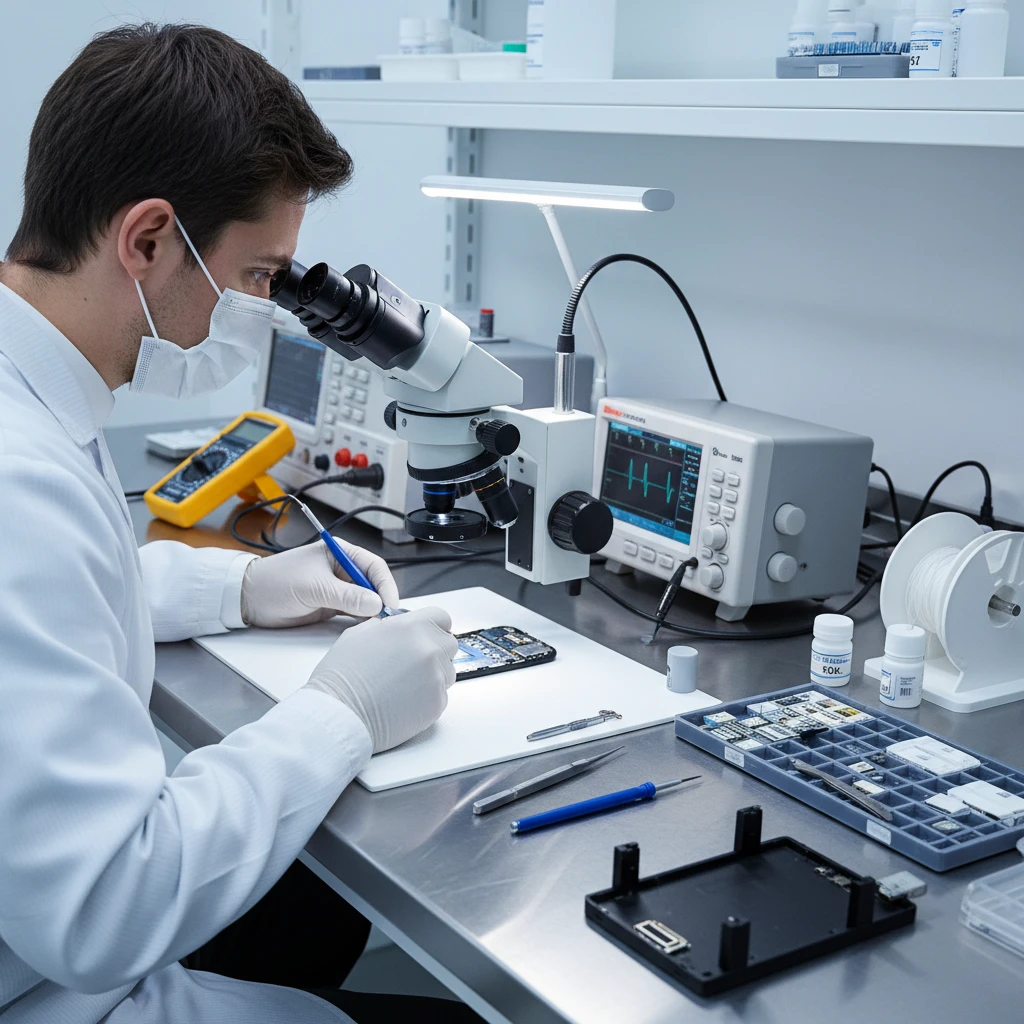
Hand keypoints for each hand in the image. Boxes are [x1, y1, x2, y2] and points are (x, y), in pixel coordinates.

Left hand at [240, 538, 399, 627]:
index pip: (374, 566)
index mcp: (340, 553)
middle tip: (386, 619)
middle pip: (373, 584)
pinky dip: (362, 620)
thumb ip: (346, 595)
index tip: (389, 604)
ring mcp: (338, 589)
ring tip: (378, 625)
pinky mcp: (332, 606)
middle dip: (382, 600)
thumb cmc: (276, 582)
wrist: (250, 599)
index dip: (385, 585)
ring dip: (373, 613)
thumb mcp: (314, 587)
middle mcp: (342, 570)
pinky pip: (354, 612)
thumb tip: (375, 603)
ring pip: (366, 601)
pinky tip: (366, 628)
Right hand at [304, 607, 458, 752]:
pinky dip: (427, 697)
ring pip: (447, 671)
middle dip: (434, 650)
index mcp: (411, 627)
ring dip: (432, 675)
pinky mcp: (437, 703)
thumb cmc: (342, 678)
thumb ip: (384, 626)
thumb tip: (392, 626)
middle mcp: (428, 649)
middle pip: (448, 643)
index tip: (426, 635)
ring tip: (402, 685)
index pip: (441, 617)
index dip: (432, 626)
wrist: (340, 715)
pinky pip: (442, 695)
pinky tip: (403, 700)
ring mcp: (436, 677)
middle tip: (411, 663)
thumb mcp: (357, 635)